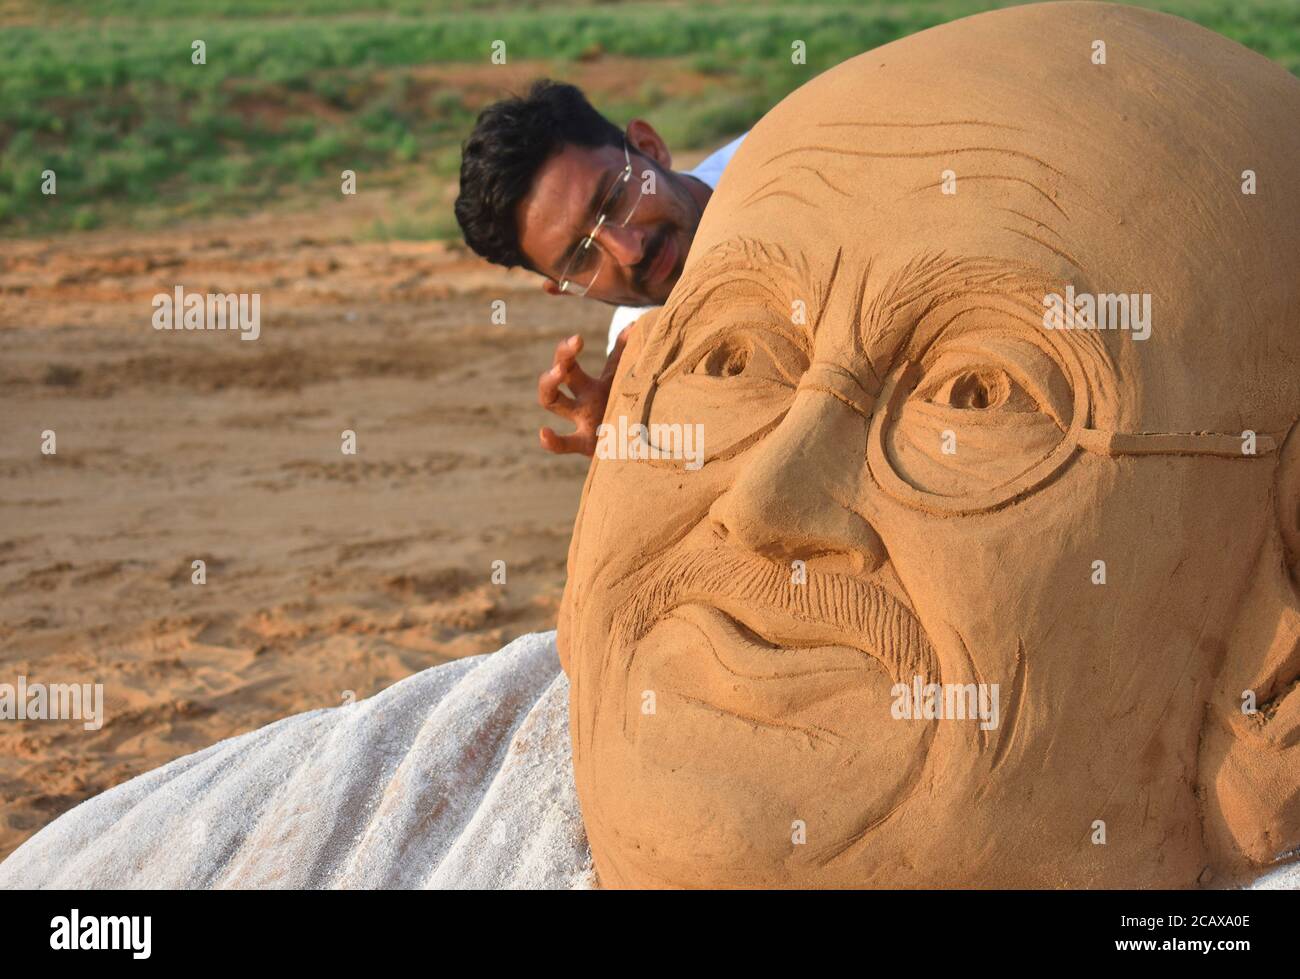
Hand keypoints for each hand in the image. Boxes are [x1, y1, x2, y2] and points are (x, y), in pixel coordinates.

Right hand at [538, 332, 625, 455]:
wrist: (632, 447)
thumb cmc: (624, 410)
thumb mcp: (624, 381)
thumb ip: (626, 355)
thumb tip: (634, 325)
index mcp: (589, 385)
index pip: (570, 362)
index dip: (568, 349)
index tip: (577, 339)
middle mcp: (580, 401)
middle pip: (558, 376)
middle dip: (560, 359)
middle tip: (570, 348)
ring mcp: (581, 421)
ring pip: (552, 401)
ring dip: (549, 385)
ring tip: (557, 373)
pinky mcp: (587, 445)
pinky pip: (564, 444)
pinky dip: (552, 441)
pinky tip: (544, 433)